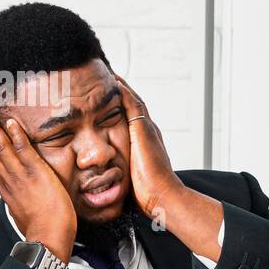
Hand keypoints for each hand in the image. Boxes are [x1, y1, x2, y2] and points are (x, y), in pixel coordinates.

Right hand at [0, 109, 74, 263]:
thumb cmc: (44, 232)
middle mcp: (9, 182)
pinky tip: (10, 122)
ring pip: (2, 149)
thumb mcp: (26, 216)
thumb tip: (24, 206)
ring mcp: (21, 177)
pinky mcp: (36, 173)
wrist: (48, 238)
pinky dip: (15, 135)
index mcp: (7, 192)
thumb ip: (22, 205)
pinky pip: (23, 150)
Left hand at [115, 73, 182, 219]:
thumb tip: (105, 178)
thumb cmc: (147, 193)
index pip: (131, 118)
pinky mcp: (143, 129)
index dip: (120, 105)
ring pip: (133, 100)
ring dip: (121, 86)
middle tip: (106, 77)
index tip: (107, 97)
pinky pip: (132, 104)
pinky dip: (124, 91)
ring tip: (108, 73)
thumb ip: (121, 171)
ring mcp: (147, 129)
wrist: (163, 195)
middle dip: (121, 91)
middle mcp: (148, 131)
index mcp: (145, 142)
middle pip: (133, 105)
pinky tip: (113, 81)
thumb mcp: (130, 178)